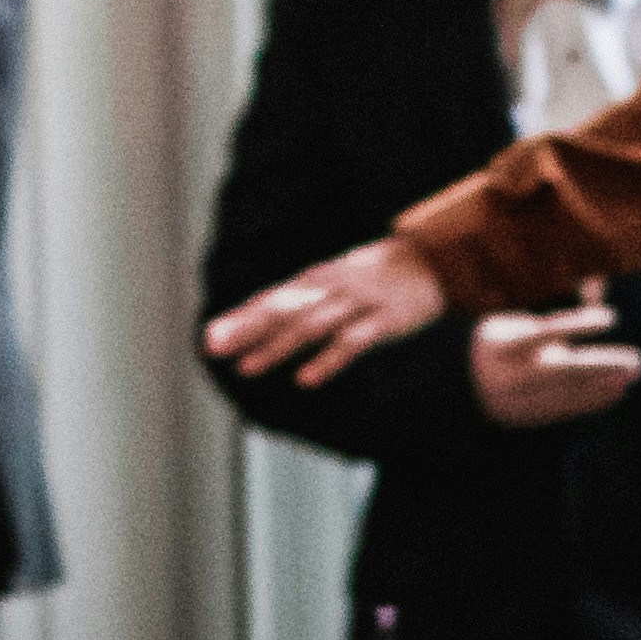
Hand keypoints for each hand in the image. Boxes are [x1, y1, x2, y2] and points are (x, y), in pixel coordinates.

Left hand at [202, 239, 448, 386]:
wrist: (431, 260)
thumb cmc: (373, 275)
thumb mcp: (334, 281)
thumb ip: (301, 298)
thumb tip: (259, 313)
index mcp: (316, 281)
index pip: (271, 301)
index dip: (241, 319)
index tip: (209, 339)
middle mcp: (330, 289)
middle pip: (283, 311)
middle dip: (246, 330)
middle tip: (214, 347)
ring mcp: (356, 304)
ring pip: (309, 327)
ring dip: (276, 347)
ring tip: (246, 368)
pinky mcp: (383, 321)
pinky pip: (351, 343)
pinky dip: (326, 360)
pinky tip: (304, 379)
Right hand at [468, 300, 640, 430]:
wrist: (463, 388)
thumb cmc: (497, 346)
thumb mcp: (512, 329)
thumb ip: (550, 326)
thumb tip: (594, 309)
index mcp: (500, 345)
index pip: (544, 332)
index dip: (578, 324)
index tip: (612, 318)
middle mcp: (508, 375)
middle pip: (563, 369)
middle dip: (603, 364)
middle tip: (636, 359)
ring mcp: (519, 400)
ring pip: (570, 392)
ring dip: (606, 383)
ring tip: (633, 374)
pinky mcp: (530, 418)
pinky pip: (568, 409)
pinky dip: (595, 400)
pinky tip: (616, 391)